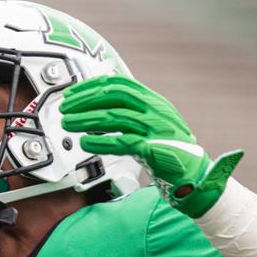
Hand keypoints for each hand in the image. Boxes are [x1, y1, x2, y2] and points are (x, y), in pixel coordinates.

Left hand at [60, 74, 243, 217]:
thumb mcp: (147, 123)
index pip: (119, 84)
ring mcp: (155, 129)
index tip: (71, 93)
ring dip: (86, 119)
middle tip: (65, 108)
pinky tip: (85, 143)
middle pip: (115, 95)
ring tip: (68, 124)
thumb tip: (94, 103)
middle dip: (85, 100)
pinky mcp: (153, 149)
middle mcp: (155, 110)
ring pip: (115, 117)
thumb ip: (125, 112)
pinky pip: (123, 142)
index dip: (92, 86)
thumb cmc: (166, 148)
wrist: (191, 172)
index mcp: (152, 100)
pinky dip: (101, 141)